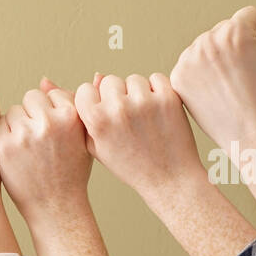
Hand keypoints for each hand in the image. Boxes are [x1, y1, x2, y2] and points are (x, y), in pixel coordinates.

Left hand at [0, 81, 91, 219]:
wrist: (57, 207)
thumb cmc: (70, 171)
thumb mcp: (81, 136)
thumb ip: (67, 105)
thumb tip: (43, 80)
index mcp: (71, 117)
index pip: (50, 94)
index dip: (50, 112)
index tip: (54, 133)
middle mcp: (49, 123)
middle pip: (31, 98)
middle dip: (32, 114)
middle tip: (39, 140)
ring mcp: (25, 134)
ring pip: (14, 110)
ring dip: (17, 124)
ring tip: (29, 149)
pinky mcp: (4, 146)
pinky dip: (4, 136)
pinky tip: (16, 154)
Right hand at [74, 72, 202, 201]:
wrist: (169, 179)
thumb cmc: (132, 166)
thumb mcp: (98, 147)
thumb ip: (89, 114)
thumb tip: (97, 76)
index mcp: (97, 120)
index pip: (85, 89)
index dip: (94, 100)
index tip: (105, 112)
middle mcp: (118, 108)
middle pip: (110, 80)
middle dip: (116, 94)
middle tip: (128, 117)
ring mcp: (144, 102)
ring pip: (134, 79)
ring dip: (138, 92)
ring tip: (144, 116)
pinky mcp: (167, 99)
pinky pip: (157, 78)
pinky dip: (158, 89)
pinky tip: (158, 110)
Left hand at [169, 5, 255, 151]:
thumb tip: (250, 28)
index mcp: (234, 32)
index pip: (250, 17)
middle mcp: (206, 42)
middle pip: (225, 30)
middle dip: (238, 47)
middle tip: (248, 77)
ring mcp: (188, 61)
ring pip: (207, 46)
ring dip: (219, 58)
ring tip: (233, 85)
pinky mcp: (178, 79)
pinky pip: (193, 64)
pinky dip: (205, 74)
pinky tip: (218, 91)